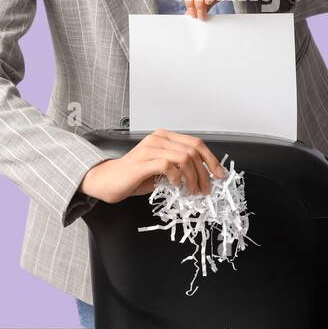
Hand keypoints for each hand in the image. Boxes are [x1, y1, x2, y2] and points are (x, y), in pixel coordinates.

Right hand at [80, 129, 225, 203]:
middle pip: (192, 150)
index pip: (195, 143)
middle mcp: (158, 139)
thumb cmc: (134, 176)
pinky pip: (169, 166)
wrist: (108, 181)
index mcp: (164, 137)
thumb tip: (202, 177)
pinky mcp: (143, 162)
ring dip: (193, 178)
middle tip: (206, 188)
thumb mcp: (162, 169)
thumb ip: (178, 168)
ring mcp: (150, 148)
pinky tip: (176, 186)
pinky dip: (177, 178)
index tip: (219, 174)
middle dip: (204, 172)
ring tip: (192, 191)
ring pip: (184, 158)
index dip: (210, 159)